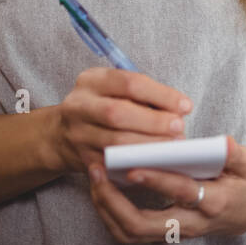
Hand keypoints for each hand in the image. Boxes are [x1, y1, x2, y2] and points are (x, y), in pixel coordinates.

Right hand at [48, 68, 190, 175]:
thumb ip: (143, 95)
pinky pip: (112, 164)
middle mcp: (79, 105)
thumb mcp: (115, 90)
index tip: (185, 106)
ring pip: (115, 142)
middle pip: (118, 113)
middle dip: (154, 121)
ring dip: (148, 145)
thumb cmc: (101, 107)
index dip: (161, 95)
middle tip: (179, 127)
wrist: (61, 134)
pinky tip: (155, 163)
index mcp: (91, 80)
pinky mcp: (82, 159)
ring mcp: (77, 134)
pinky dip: (137, 164)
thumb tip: (179, 109)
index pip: (129, 83)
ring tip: (172, 146)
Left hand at [87, 136, 245, 242]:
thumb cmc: (243, 184)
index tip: (132, 167)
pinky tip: (101, 190)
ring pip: (130, 233)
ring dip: (106, 209)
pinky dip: (109, 214)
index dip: (157, 181)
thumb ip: (235, 155)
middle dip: (114, 201)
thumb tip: (223, 143)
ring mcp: (174, 233)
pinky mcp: (162, 234)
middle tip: (97, 172)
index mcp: (213, 202)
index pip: (181, 193)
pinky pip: (128, 231)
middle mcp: (190, 224)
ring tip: (94, 178)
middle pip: (143, 225)